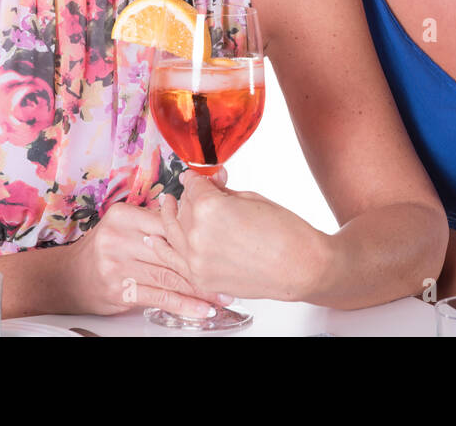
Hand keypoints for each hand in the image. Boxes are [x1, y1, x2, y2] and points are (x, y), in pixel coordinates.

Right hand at [65, 199, 220, 317]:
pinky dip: (184, 304)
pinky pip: (159, 297)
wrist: (67, 277)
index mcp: (124, 215)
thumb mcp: (124, 225)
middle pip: (171, 251)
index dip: (197, 234)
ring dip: (200, 288)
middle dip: (203, 264)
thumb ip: (155, 220)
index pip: (169, 222)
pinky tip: (201, 308)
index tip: (221, 240)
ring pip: (169, 276)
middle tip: (229, 272)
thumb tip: (196, 210)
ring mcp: (118, 266)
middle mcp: (120, 238)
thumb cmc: (103, 248)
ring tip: (222, 294)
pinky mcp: (120, 291)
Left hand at [149, 171, 327, 302]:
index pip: (193, 186)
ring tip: (167, 206)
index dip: (198, 179)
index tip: (200, 178)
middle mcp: (197, 233)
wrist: (301, 266)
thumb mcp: (251, 198)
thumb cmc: (285, 231)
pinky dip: (163, 249)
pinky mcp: (201, 278)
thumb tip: (209, 182)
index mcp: (209, 207)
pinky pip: (174, 260)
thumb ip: (222, 191)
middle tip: (197, 192)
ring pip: (173, 232)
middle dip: (191, 197)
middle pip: (183, 208)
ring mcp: (196, 259)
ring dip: (170, 217)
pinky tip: (155, 239)